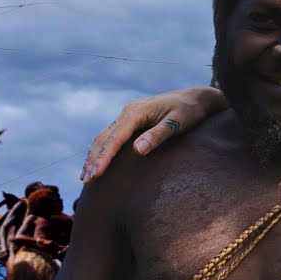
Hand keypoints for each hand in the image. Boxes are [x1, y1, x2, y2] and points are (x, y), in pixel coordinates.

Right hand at [80, 86, 226, 181]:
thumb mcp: (178, 123)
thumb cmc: (189, 111)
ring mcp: (128, 115)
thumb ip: (158, 135)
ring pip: (104, 137)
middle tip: (86, 181)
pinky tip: (97, 163)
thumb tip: (137, 150)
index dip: (105, 157)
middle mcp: (128, 112)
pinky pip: (111, 136)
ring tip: (85, 176)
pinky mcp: (131, 120)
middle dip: (94, 159)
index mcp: (137, 112)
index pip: (116, 138)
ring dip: (93, 156)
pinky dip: (101, 150)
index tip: (96, 174)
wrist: (195, 98)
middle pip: (104, 138)